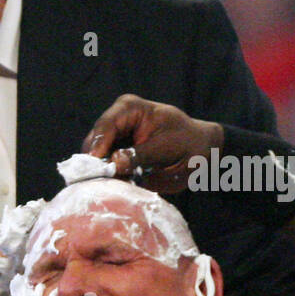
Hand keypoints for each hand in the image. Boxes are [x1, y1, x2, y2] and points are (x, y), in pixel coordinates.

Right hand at [83, 94, 222, 193]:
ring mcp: (114, 140)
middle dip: (98, 164)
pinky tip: (122, 187)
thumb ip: (141, 155)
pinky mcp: (116, 157)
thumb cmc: (189, 143)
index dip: (98, 147)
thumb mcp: (168, 148)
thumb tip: (114, 163)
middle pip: (94, 143)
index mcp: (129, 109)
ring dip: (104, 175)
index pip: (106, 126)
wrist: (200, 152)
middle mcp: (116, 121)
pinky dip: (111, 181)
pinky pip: (105, 171)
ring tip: (119, 186)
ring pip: (95, 160)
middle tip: (107, 184)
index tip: (98, 167)